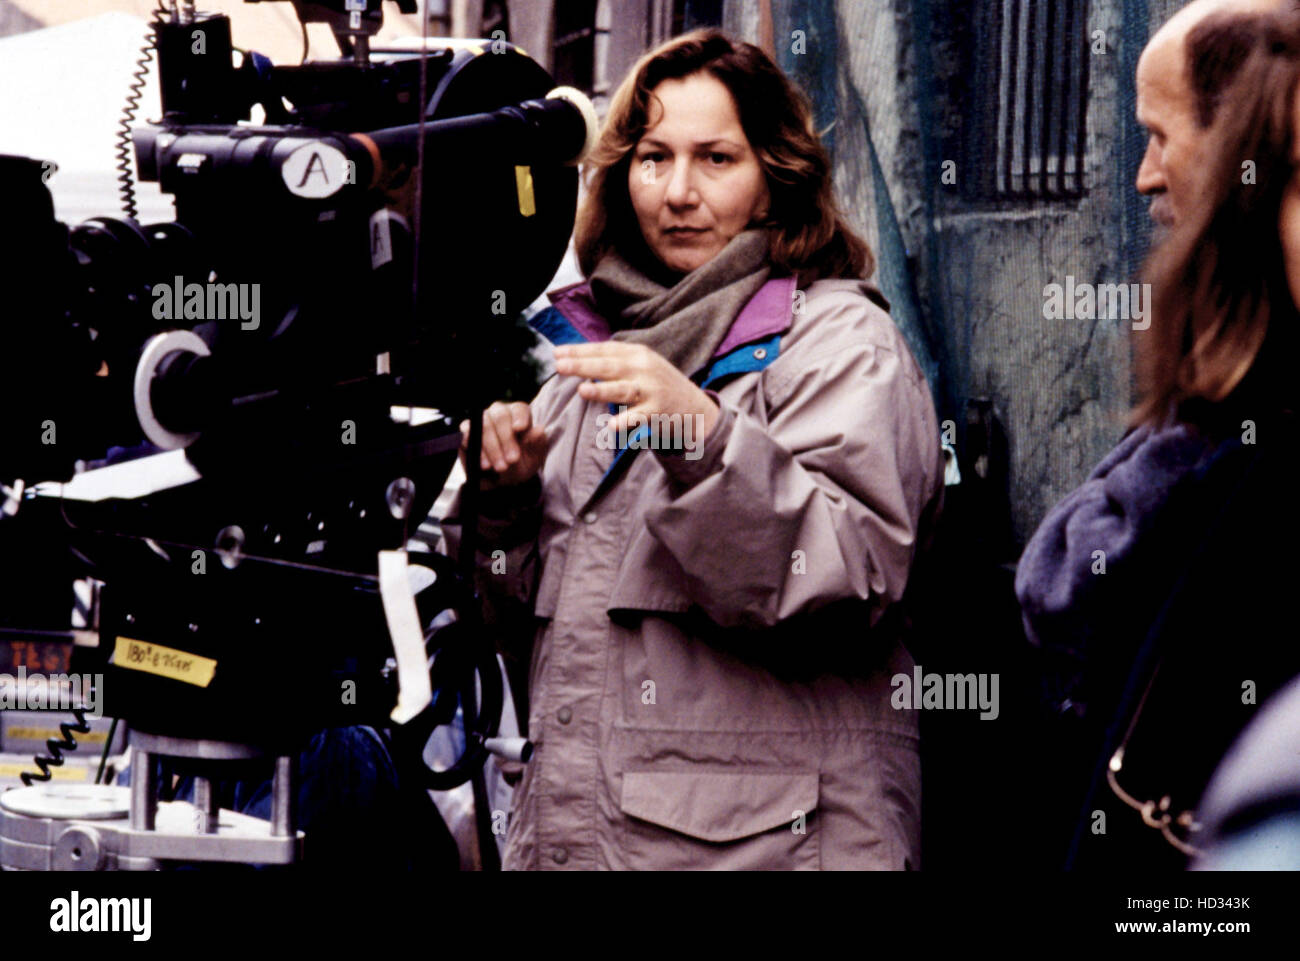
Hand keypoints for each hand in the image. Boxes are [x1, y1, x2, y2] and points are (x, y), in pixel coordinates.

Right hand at [459, 401, 547, 488]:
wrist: (503, 480)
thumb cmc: (521, 464)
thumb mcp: (533, 458)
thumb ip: (537, 444)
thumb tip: (539, 430)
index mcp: (519, 416)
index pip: (519, 409)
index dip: (520, 417)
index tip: (520, 429)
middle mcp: (499, 414)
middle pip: (500, 416)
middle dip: (506, 439)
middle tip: (512, 460)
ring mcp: (481, 421)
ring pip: (484, 425)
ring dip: (492, 447)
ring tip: (500, 467)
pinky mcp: (466, 433)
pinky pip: (467, 434)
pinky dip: (476, 449)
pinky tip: (483, 463)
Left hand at [553, 342, 719, 441]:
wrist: (694, 407)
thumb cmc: (658, 384)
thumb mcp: (641, 365)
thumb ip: (615, 361)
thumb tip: (577, 358)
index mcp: (638, 353)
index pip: (604, 349)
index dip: (580, 351)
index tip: (557, 353)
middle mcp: (644, 369)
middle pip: (610, 367)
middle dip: (583, 365)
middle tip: (560, 366)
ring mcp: (652, 391)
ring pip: (623, 389)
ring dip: (602, 391)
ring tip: (582, 390)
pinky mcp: (658, 412)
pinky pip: (638, 418)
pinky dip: (626, 421)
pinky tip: (612, 426)